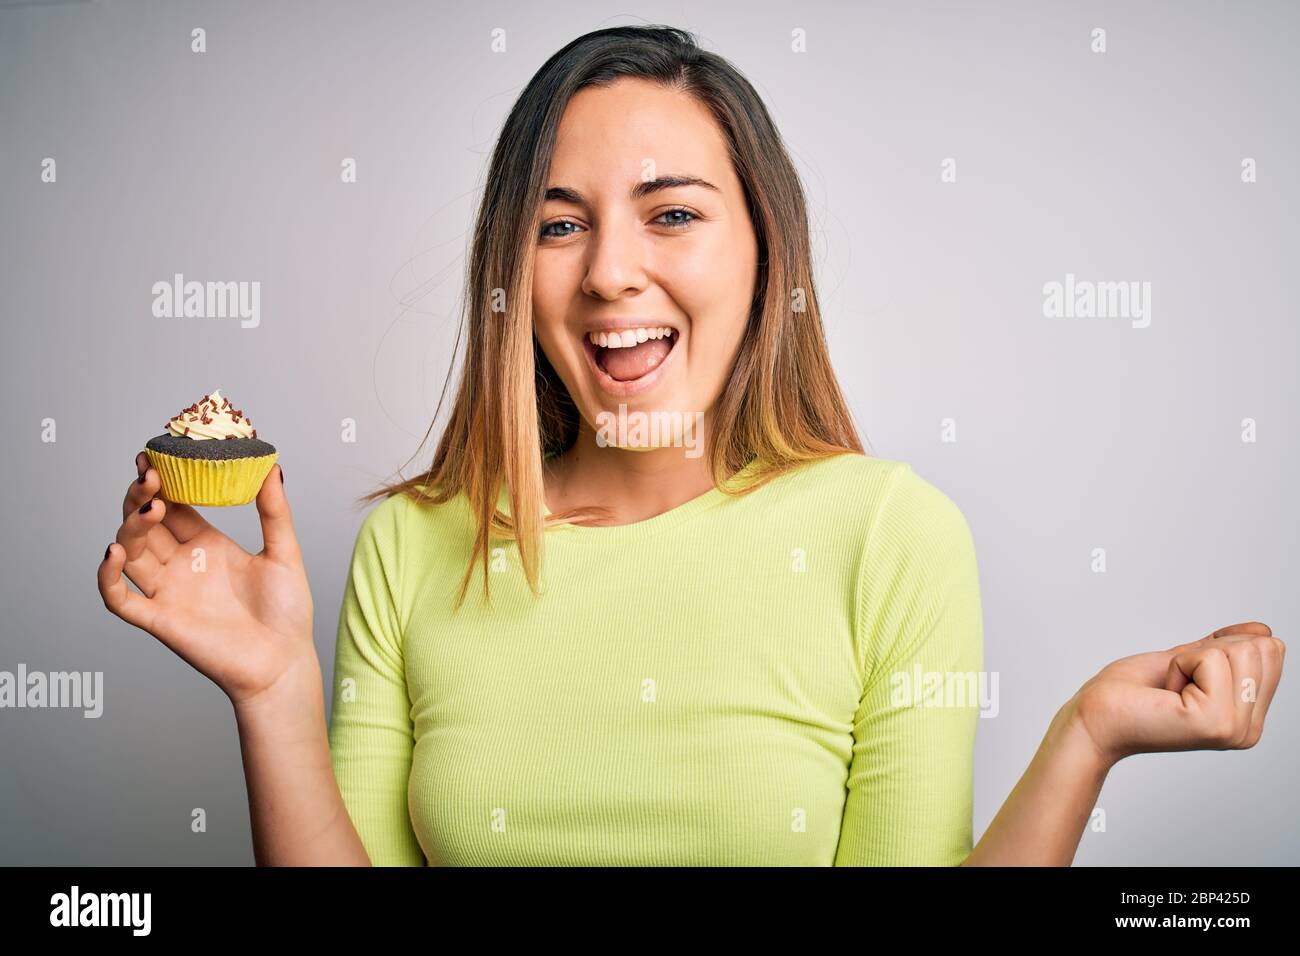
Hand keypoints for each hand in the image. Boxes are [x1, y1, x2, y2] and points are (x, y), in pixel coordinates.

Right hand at [97, 452, 315, 707]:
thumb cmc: (287, 613)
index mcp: (208, 544)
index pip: (175, 504)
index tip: (156, 455)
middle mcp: (182, 564)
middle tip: (150, 476)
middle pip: (145, 523)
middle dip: (141, 497)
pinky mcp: (159, 620)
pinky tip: (114, 553)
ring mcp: (168, 591)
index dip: (162, 482)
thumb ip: (274, 511)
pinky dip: (107, 577)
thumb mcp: (284, 553)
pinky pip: (120, 598)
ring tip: (150, 507)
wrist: (283, 662)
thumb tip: (273, 466)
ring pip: (130, 552)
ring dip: (129, 527)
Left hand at [1069, 621, 1284, 766]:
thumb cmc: (1128, 695)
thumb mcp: (1185, 661)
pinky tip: (1165, 694)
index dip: (1220, 647)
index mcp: (1248, 717)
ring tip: (1170, 689)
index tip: (1187, 676)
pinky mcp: (1215, 721)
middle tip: (1175, 682)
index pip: (1271, 650)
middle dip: (1208, 651)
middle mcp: (1248, 729)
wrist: (1094, 720)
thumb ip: (1224, 648)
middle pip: (1261, 647)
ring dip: (1190, 659)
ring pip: (1239, 650)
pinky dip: (1178, 665)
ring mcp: (1235, 728)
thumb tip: (1263, 631)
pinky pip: (1210, 658)